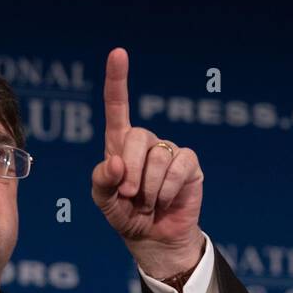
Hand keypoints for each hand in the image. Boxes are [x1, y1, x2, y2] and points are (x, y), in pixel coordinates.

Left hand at [90, 47, 204, 278]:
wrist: (155, 240)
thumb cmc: (126, 216)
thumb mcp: (104, 201)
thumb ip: (102, 181)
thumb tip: (117, 163)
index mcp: (120, 144)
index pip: (117, 106)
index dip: (117, 80)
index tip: (118, 53)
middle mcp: (146, 142)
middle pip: (135, 137)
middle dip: (130, 171)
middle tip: (130, 196)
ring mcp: (169, 151)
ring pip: (157, 157)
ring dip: (150, 188)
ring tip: (149, 202)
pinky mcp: (190, 165)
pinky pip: (178, 168)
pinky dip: (168, 189)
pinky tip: (166, 200)